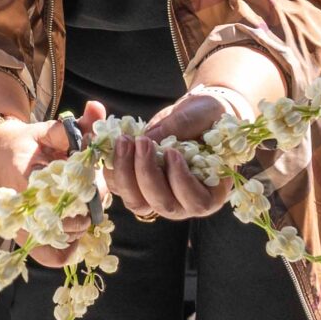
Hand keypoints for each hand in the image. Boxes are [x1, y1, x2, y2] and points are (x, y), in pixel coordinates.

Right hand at [0, 105, 98, 266]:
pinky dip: (70, 248)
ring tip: (81, 203)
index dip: (87, 187)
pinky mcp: (26, 239)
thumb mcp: (49, 129)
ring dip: (83, 221)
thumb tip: (98, 109)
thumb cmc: (28, 143)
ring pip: (67, 237)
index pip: (66, 193)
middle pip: (72, 218)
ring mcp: (23, 227)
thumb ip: (76, 124)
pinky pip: (54, 257)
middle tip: (91, 189)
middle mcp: (22, 207)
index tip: (91, 175)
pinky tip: (75, 229)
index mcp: (26, 175)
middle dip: (89, 203)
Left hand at [105, 90, 236, 223]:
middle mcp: (182, 203)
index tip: (172, 152)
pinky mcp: (135, 185)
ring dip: (125, 172)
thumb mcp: (203, 115)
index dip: (181, 181)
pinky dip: (111, 166)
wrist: (193, 117)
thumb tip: (151, 139)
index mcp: (209, 193)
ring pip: (136, 201)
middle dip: (147, 173)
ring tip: (124, 140)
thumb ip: (184, 126)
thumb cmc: (208, 118)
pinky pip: (119, 186)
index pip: (197, 203)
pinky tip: (113, 142)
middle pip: (162, 204)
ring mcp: (156, 197)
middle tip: (143, 141)